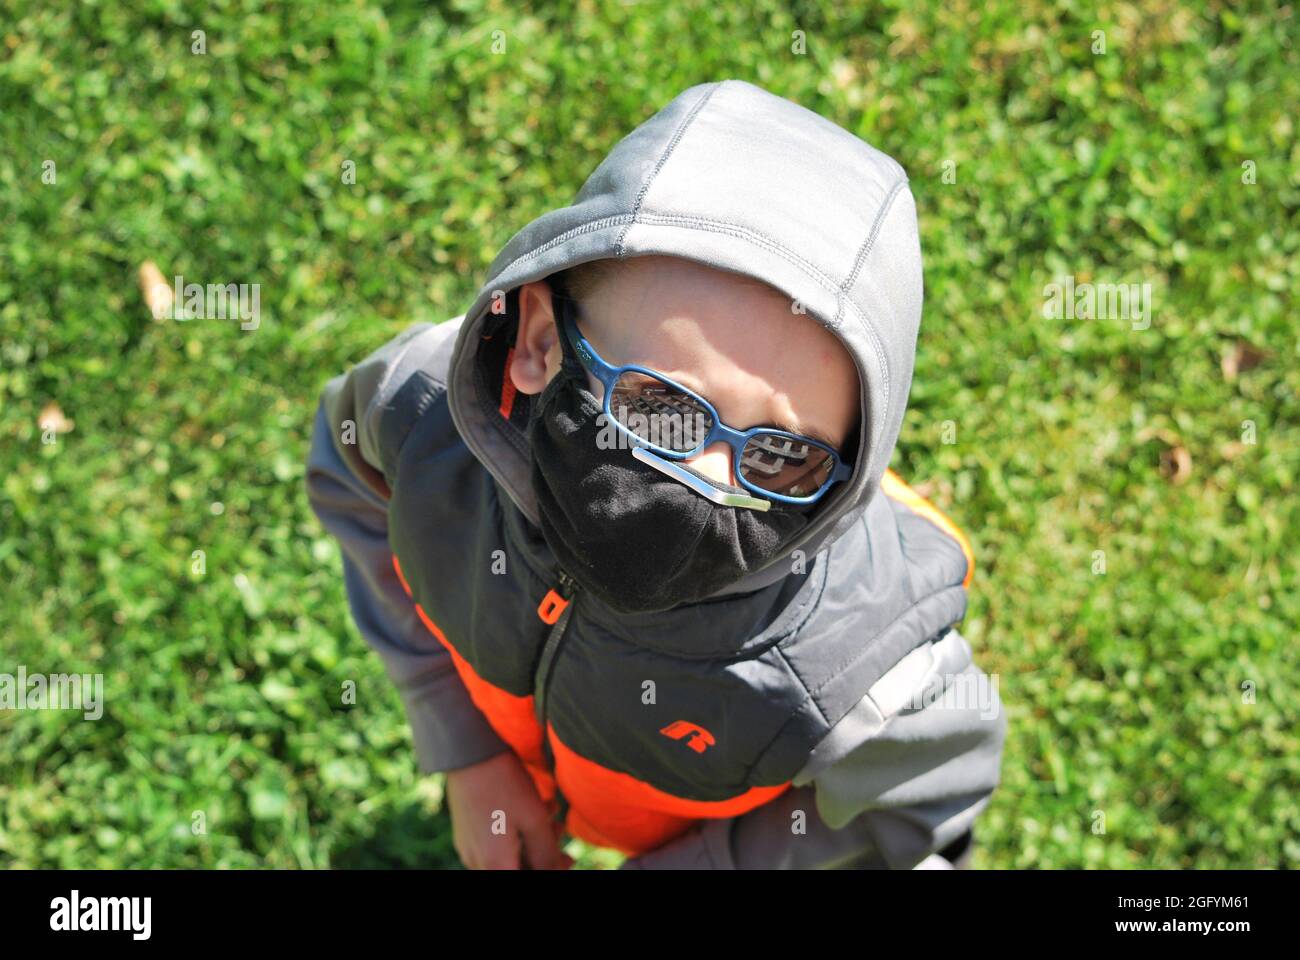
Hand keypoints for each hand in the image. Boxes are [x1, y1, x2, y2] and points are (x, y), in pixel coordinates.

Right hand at [445, 751, 573, 869]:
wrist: (468, 752)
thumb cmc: (504, 785)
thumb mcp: (535, 819)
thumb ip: (547, 853)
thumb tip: (558, 870)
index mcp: (495, 866)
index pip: (526, 878)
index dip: (550, 869)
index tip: (567, 857)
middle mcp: (477, 862)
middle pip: (517, 868)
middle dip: (543, 854)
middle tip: (560, 829)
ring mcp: (469, 847)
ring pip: (507, 855)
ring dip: (532, 839)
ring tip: (550, 811)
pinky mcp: (466, 831)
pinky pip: (494, 842)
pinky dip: (516, 831)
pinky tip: (531, 805)